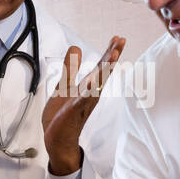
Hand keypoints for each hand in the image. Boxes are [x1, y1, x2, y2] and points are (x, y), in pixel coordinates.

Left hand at [42, 36, 125, 174]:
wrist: (58, 140)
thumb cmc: (62, 115)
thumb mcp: (64, 85)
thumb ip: (70, 67)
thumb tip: (75, 47)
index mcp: (89, 87)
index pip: (101, 67)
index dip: (109, 52)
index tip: (118, 37)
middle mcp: (90, 94)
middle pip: (104, 72)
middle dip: (112, 56)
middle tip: (121, 41)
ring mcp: (83, 103)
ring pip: (97, 84)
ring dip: (105, 70)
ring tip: (113, 55)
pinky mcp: (74, 112)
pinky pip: (82, 99)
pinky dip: (88, 90)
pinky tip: (92, 80)